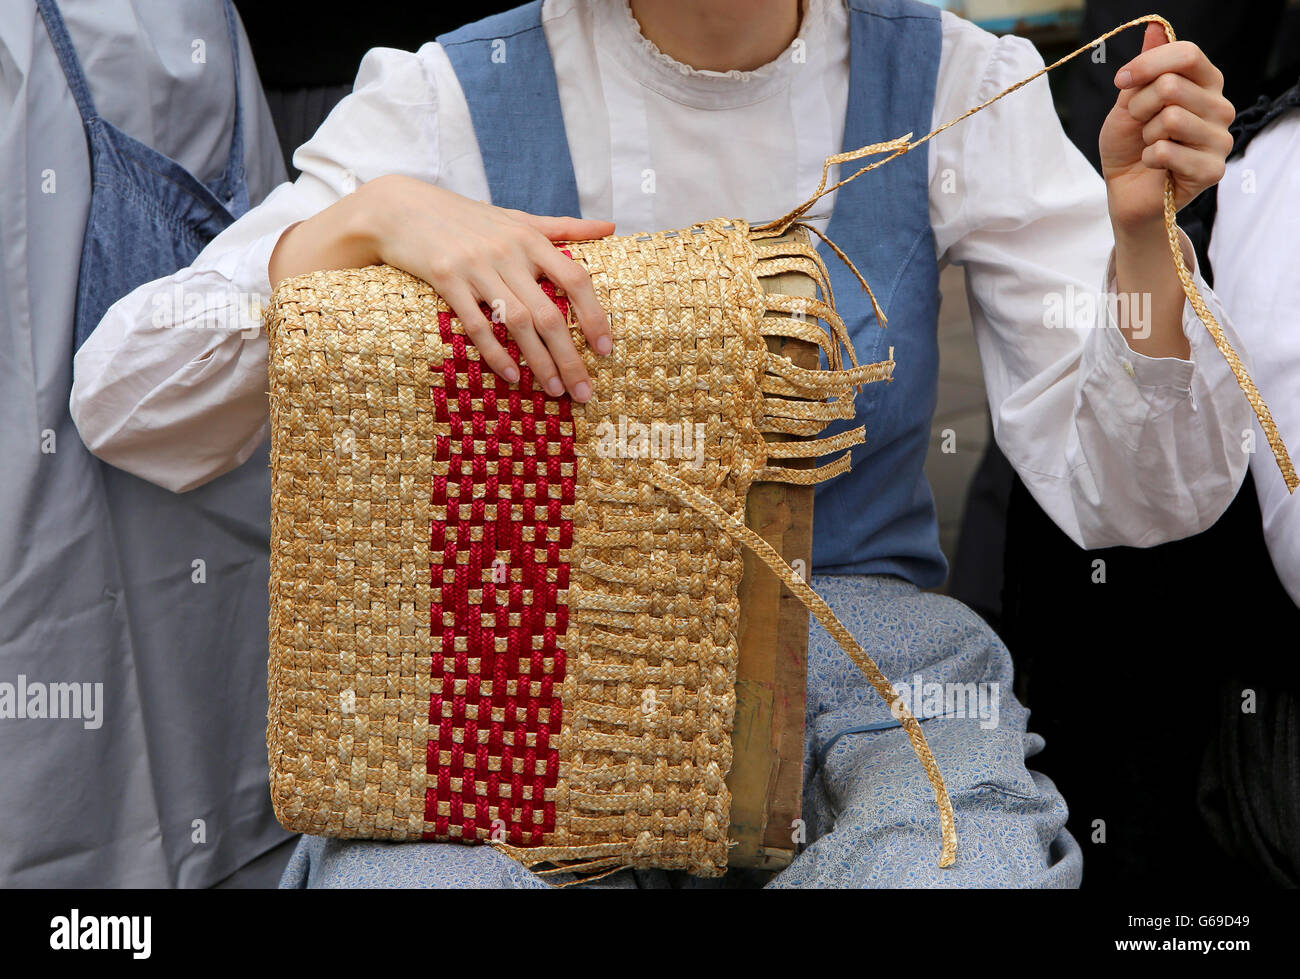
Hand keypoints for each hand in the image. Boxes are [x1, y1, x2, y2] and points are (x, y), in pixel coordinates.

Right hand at [272, 175, 613, 401]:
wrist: (403, 207)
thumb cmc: (466, 217)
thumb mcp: (517, 217)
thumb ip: (564, 227)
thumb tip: (611, 227)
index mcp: (530, 238)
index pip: (576, 279)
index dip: (594, 316)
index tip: (606, 349)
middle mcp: (508, 253)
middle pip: (550, 312)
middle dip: (570, 356)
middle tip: (584, 391)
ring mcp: (477, 267)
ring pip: (518, 323)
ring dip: (539, 362)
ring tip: (554, 390)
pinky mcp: (446, 280)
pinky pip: (477, 324)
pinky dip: (496, 353)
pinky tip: (512, 377)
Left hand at [1099, 24, 1234, 232]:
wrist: (1126, 190)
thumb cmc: (1130, 145)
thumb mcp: (1129, 102)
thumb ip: (1145, 69)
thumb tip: (1155, 29)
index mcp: (1206, 84)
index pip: (1187, 54)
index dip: (1147, 64)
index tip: (1122, 80)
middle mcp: (1220, 107)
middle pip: (1171, 85)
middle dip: (1139, 107)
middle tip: (1140, 125)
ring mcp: (1220, 139)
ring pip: (1170, 118)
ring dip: (1146, 135)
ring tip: (1150, 145)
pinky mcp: (1213, 169)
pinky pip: (1167, 151)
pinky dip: (1149, 158)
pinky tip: (1156, 165)